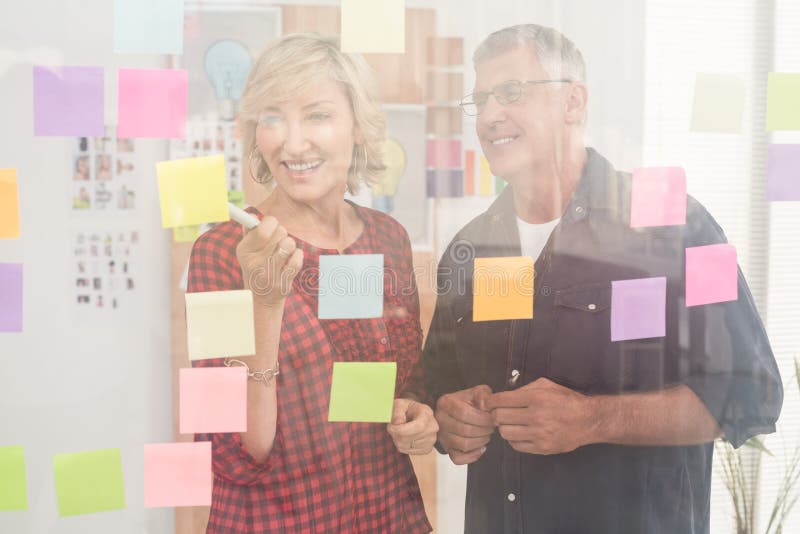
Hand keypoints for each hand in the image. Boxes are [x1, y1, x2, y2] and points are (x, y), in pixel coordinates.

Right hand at [236, 215, 303, 306]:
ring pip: (289, 244)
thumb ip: (249, 231)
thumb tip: (252, 215)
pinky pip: (298, 258)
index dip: (270, 222)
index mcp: (245, 252)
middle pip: (279, 233)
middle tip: (277, 240)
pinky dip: (297, 255)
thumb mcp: (247, 250)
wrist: (261, 298)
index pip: (262, 229)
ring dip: (289, 244)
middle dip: (281, 233)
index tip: (270, 225)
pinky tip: (291, 258)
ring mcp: (270, 274)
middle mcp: (256, 263)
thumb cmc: (255, 267)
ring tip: (283, 250)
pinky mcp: (284, 282)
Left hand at [387, 398, 438, 454]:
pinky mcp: (427, 449)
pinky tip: (405, 437)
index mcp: (427, 414)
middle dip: (395, 434)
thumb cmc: (407, 409)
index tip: (391, 426)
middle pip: (408, 438)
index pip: (418, 427)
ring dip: (397, 440)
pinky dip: (402, 445)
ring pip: (405, 446)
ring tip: (400, 430)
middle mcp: (432, 428)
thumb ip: (397, 411)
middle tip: (392, 427)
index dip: (401, 429)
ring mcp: (431, 440)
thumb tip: (397, 423)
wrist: (416, 416)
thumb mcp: (400, 404)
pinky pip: (407, 451)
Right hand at [435, 385, 493, 464]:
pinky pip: (458, 458)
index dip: (481, 418)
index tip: (492, 418)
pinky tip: (481, 448)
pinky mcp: (446, 449)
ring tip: (487, 434)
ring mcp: (442, 436)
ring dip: (481, 441)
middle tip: (492, 427)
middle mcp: (440, 420)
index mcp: (445, 403)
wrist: (455, 411)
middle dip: (484, 430)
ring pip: (463, 444)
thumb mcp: (476, 391)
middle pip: (464, 430)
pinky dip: (472, 456)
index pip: (463, 413)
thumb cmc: (468, 401)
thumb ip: (483, 395)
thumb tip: (484, 406)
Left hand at [484, 377, 598, 454]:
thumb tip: (503, 396)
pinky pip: (516, 445)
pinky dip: (513, 439)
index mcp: (536, 398)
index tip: (486, 403)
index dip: (489, 401)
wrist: (588, 421)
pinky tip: (520, 432)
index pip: (501, 400)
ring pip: (505, 433)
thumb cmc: (567, 400)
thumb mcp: (547, 386)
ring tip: (511, 423)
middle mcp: (536, 416)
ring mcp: (539, 434)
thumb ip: (524, 389)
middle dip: (496, 414)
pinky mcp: (542, 447)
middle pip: (499, 417)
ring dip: (504, 427)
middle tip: (500, 412)